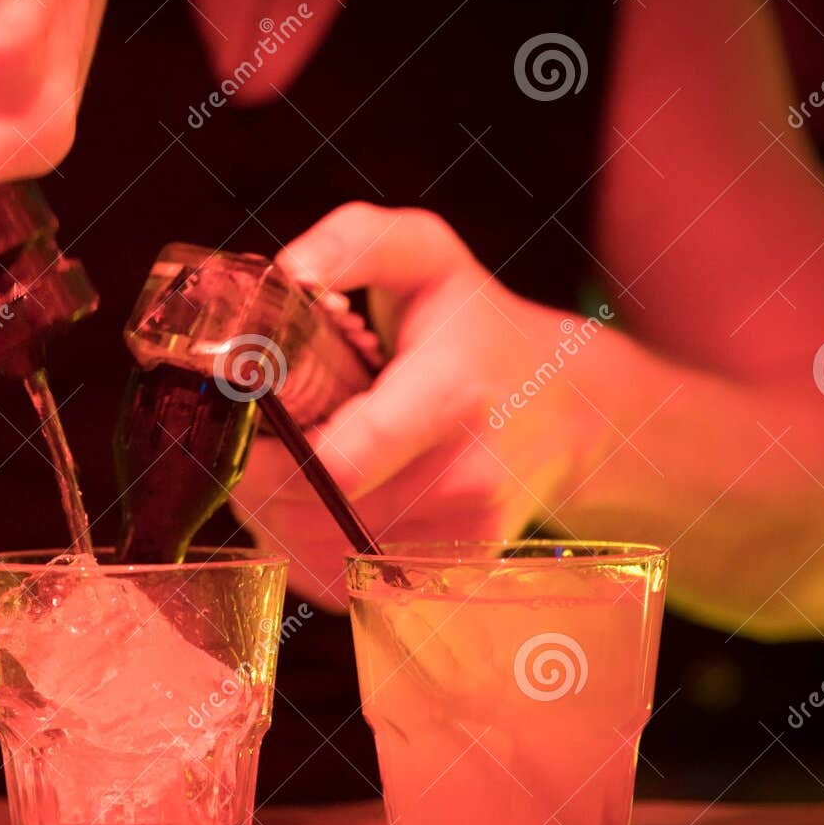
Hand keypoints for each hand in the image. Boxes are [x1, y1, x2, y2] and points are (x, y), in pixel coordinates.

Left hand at [230, 202, 617, 607]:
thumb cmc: (479, 330)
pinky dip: (306, 547)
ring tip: (297, 461)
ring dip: (277, 512)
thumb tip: (290, 274)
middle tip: (264, 434)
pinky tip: (321, 501)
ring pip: (313, 551)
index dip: (271, 449)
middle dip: (261, 475)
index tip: (252, 416)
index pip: (339, 462)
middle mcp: (461, 481)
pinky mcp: (449, 580)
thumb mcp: (429, 258)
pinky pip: (337, 581)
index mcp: (450, 398)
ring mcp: (457, 541)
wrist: (571, 411)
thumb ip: (356, 243)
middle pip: (310, 510)